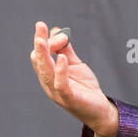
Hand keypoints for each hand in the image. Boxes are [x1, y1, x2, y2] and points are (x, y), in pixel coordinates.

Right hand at [30, 21, 116, 136]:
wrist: (99, 109)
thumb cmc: (85, 87)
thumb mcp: (75, 64)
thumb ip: (66, 50)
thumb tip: (58, 31)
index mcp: (48, 74)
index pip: (39, 55)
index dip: (45, 40)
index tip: (55, 29)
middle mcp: (48, 82)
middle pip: (38, 61)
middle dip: (39, 43)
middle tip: (40, 26)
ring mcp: (56, 91)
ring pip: (45, 71)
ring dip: (43, 54)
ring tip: (42, 40)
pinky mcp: (68, 98)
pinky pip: (60, 84)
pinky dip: (60, 71)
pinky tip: (62, 59)